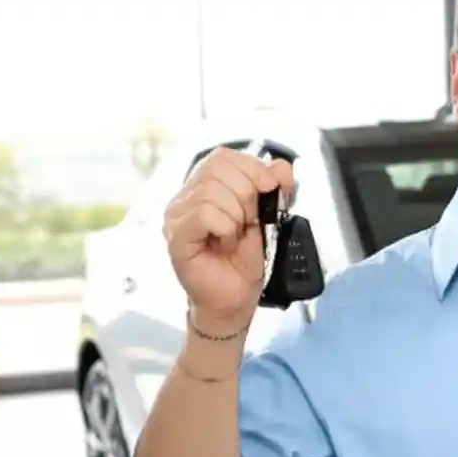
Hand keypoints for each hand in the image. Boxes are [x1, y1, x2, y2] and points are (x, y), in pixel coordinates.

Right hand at [163, 147, 294, 332]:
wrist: (235, 299)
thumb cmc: (244, 260)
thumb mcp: (268, 216)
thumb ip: (274, 187)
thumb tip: (280, 167)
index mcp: (204, 186)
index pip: (223, 157)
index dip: (253, 168)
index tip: (271, 190)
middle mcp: (185, 197)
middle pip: (217, 169)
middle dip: (247, 194)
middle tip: (249, 222)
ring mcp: (177, 217)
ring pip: (212, 191)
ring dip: (236, 215)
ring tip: (235, 237)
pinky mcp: (177, 237)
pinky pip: (205, 214)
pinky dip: (225, 227)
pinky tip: (225, 243)